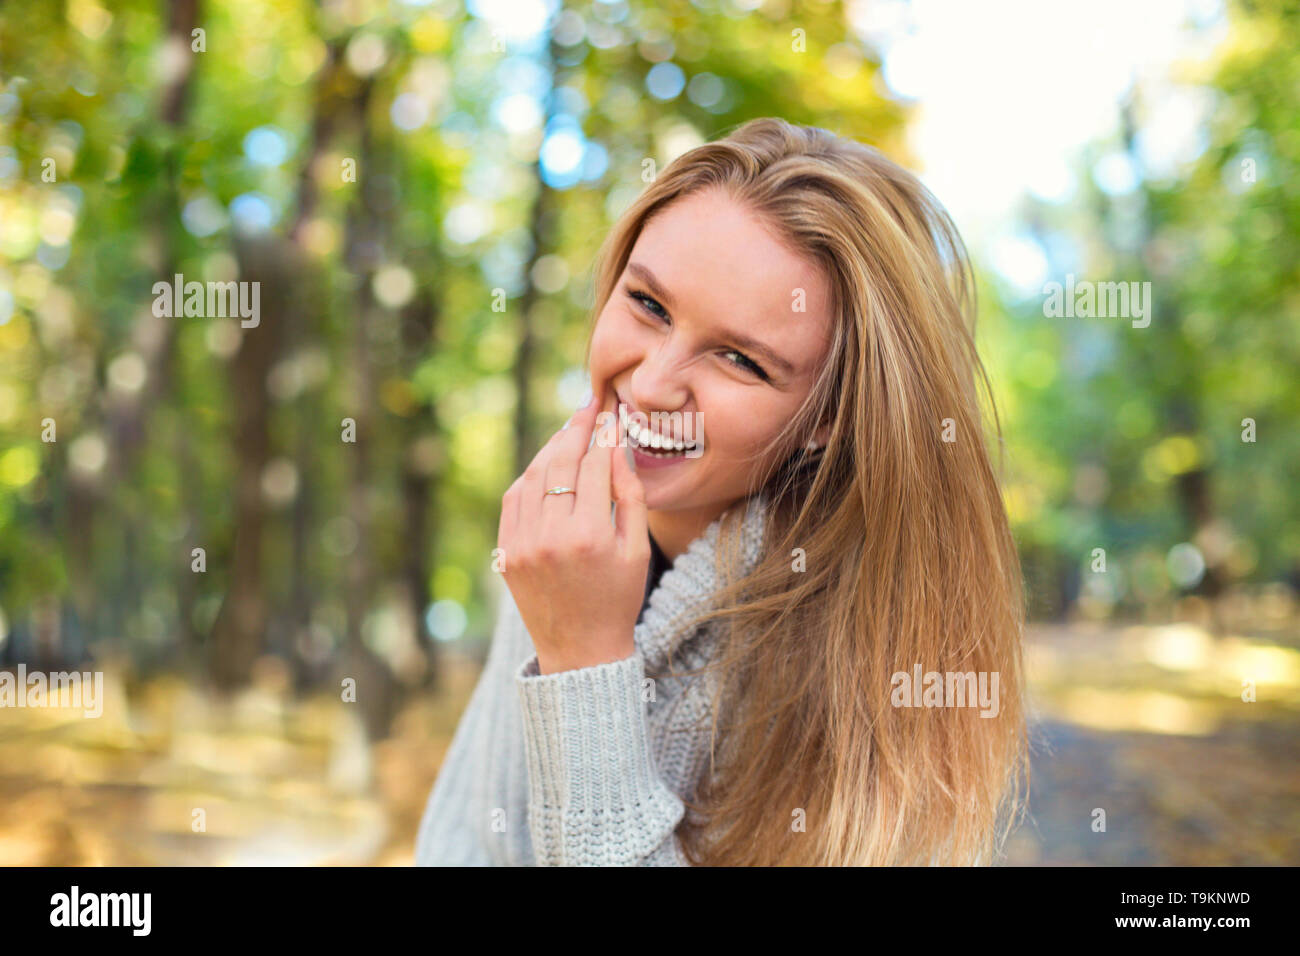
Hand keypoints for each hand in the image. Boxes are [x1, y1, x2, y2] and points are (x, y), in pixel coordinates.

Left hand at [497, 382, 650, 673]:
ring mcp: (522, 544)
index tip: (610, 414)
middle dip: (575, 430)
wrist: (580, 650)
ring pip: (532, 476)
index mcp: (589, 536)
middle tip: (588, 407)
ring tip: (569, 429)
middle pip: (559, 463)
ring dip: (550, 448)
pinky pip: (514, 499)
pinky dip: (529, 475)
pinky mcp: (505, 551)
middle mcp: (550, 537)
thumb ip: (629, 496)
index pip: (594, 467)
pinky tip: (546, 463)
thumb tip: (615, 448)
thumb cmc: (618, 599)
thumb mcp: (636, 550)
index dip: (603, 435)